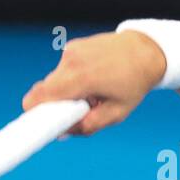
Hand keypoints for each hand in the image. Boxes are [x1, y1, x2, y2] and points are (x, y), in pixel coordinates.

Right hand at [21, 30, 166, 136]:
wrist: (146, 50)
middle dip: (54, 104)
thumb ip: (88, 126)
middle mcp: (72, 61)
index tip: (34, 124)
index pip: (41, 96)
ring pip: (54, 80)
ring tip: (91, 92)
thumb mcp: (116, 113)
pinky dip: (71, 77)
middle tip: (73, 111)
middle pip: (44, 90)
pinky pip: (63, 69)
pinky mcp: (72, 46)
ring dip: (65, 90)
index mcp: (82, 79)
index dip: (33, 112)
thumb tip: (62, 133)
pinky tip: (93, 78)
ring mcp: (71, 51)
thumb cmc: (133, 84)